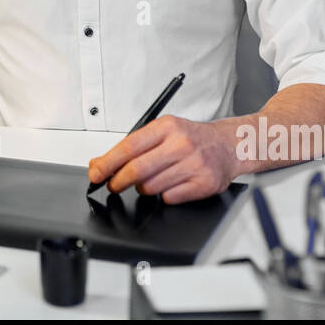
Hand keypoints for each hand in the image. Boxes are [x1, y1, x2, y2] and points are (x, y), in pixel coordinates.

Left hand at [86, 115, 239, 203]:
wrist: (229, 144)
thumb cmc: (191, 138)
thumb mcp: (163, 132)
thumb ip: (132, 146)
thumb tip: (99, 163)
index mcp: (167, 127)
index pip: (129, 146)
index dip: (108, 163)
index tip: (96, 173)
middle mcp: (181, 144)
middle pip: (137, 170)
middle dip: (118, 181)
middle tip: (113, 185)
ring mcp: (193, 164)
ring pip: (151, 187)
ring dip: (143, 188)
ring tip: (150, 180)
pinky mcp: (203, 183)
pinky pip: (169, 198)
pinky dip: (163, 195)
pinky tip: (170, 185)